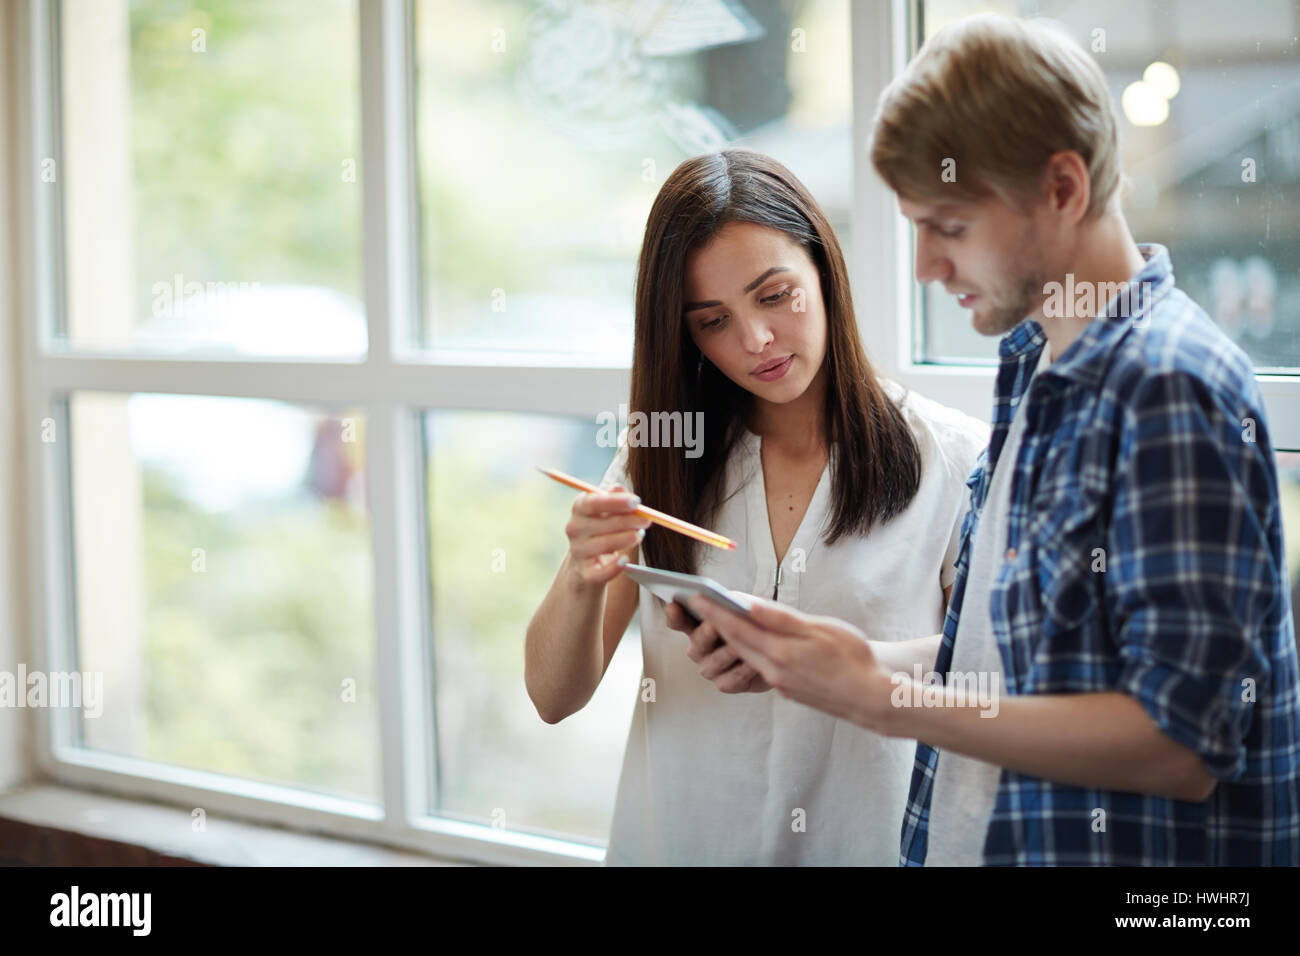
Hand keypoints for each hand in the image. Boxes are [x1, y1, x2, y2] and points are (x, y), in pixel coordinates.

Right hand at [564, 485, 650, 586]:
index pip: (593, 502)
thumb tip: (619, 488)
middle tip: (647, 521)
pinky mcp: (585, 573)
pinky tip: (625, 560)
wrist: (586, 564)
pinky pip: (601, 571)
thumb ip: (615, 498)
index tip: (636, 502)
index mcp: (580, 508)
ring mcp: (578, 551)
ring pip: (604, 544)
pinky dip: (614, 566)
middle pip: (603, 523)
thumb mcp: (607, 511)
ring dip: (627, 539)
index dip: (615, 502)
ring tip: (639, 536)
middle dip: (629, 521)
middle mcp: (574, 528)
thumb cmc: (602, 530)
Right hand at [664, 600, 771, 693]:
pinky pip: (731, 680)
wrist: (774, 652)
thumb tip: (730, 598)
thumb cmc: (756, 625)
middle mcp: (700, 648)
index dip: (675, 615)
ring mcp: (710, 668)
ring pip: (714, 662)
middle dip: (705, 634)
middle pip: (697, 643)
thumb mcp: (747, 608)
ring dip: (727, 653)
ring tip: (739, 645)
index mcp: (698, 625)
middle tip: (713, 625)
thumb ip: (735, 602)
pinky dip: (743, 671)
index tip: (673, 606)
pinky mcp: (726, 684)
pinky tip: (753, 664)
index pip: (679, 621)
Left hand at [684, 594, 895, 730]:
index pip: (736, 628)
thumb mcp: (819, 629)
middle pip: (736, 643)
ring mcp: (779, 683)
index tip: (696, 598)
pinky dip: (750, 652)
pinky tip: (750, 641)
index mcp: (779, 652)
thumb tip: (748, 604)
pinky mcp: (787, 690)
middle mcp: (773, 670)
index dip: (714, 612)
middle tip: (699, 606)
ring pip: (747, 657)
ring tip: (719, 620)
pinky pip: (760, 667)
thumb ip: (781, 619)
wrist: (870, 698)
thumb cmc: (852, 657)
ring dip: (730, 639)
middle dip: (716, 624)